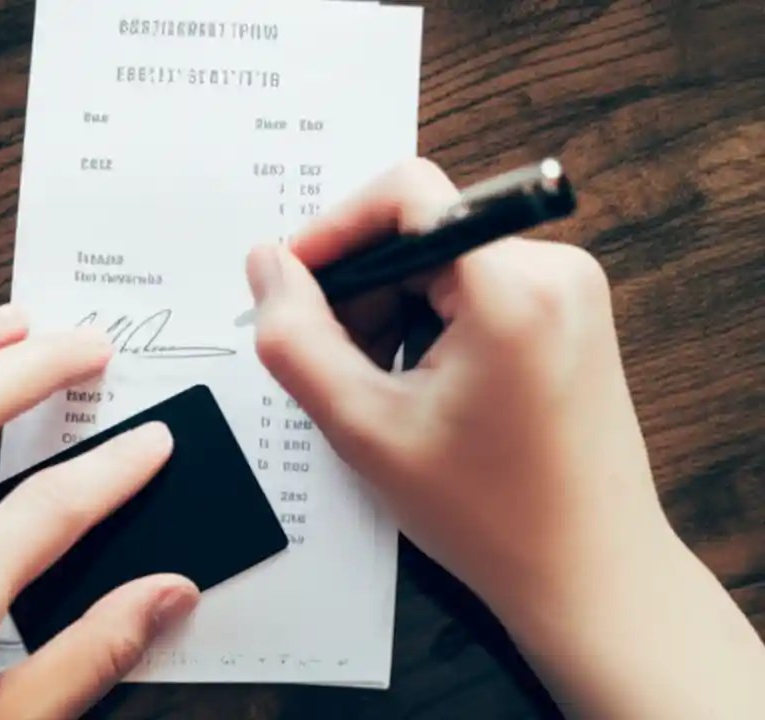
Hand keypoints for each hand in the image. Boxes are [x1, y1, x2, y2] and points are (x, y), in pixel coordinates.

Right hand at [245, 158, 763, 716]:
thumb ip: (296, 339)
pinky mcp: (571, 313)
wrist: (588, 573)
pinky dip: (429, 320)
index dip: (333, 229)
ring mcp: (571, 291)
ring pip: (443, 259)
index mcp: (513, 287)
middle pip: (420, 228)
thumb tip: (266, 265)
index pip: (405, 193)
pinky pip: (476, 284)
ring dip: (391, 307)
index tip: (292, 284)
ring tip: (379, 385)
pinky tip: (420, 385)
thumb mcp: (364, 427)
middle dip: (359, 284)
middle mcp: (555, 269)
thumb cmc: (490, 513)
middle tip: (331, 360)